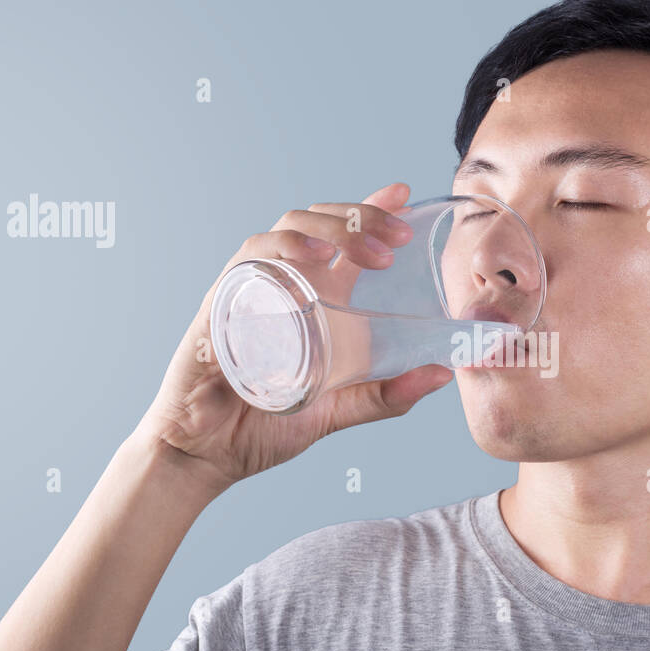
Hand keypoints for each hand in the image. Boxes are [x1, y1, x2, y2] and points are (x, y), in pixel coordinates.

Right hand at [133, 182, 453, 492]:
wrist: (206, 456)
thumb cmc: (263, 429)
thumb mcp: (340, 409)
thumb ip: (387, 395)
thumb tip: (444, 374)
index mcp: (311, 300)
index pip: (341, 240)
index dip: (369, 209)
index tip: (402, 194)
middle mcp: (281, 285)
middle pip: (319, 224)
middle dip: (362, 218)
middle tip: (399, 236)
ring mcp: (250, 289)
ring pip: (287, 229)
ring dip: (331, 230)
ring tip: (368, 251)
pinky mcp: (222, 304)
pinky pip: (250, 260)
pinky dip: (281, 250)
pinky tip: (309, 260)